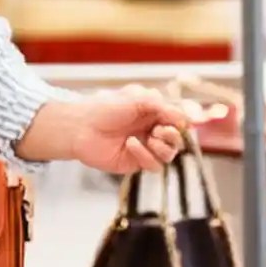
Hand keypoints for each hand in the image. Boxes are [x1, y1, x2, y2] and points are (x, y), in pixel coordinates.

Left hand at [70, 85, 188, 173]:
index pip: (177, 121)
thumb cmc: (105, 108)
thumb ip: (163, 108)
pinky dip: (146, 156)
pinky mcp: (135, 163)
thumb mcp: (137, 100)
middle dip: (173, 136)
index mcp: (152, 113)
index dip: (181, 123)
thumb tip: (185, 119)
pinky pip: (154, 166)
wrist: (81, 127)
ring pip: (169, 155)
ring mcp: (144, 148)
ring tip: (150, 138)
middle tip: (160, 130)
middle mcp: (150, 131)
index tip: (180, 122)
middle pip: (177, 140)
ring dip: (163, 147)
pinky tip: (131, 144)